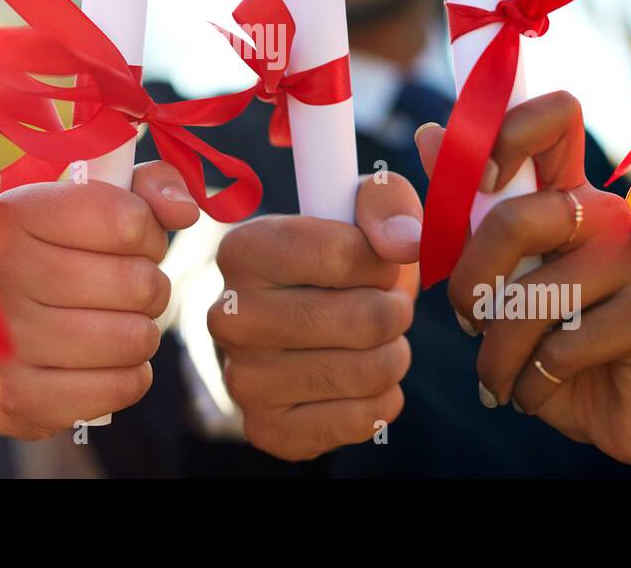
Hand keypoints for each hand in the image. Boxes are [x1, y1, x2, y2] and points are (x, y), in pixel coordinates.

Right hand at [0, 161, 198, 438]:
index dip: (148, 235)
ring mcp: (5, 339)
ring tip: (113, 323)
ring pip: (135, 338)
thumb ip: (150, 187)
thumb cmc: (59, 254)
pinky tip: (104, 362)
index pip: (128, 221)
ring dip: (141, 332)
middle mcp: (4, 272)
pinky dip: (129, 376)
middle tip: (125, 290)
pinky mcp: (19, 396)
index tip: (131, 240)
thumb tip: (184, 211)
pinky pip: (122, 387)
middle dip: (150, 287)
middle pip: (139, 284)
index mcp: (21, 213)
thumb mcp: (98, 202)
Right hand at [207, 174, 420, 460]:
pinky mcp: (267, 428)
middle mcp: (228, 316)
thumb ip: (386, 202)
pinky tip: (362, 381)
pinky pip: (361, 421)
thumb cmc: (339, 262)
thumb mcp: (361, 210)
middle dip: (396, 312)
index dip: (382, 262)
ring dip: (394, 356)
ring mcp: (242, 378)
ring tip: (375, 343)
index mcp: (242, 250)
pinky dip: (382, 401)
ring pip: (369, 371)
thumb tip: (401, 242)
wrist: (305, 330)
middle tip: (386, 308)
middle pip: (363, 319)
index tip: (377, 264)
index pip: (341, 254)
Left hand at [418, 91, 630, 465]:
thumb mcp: (498, 276)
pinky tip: (533, 392)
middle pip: (515, 218)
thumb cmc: (551, 336)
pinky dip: (529, 382)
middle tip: (466, 319)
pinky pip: (562, 345)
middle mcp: (602, 212)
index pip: (552, 117)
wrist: (617, 413)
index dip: (508, 130)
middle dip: (470, 282)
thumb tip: (426, 134)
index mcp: (563, 193)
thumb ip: (463, 212)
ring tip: (495, 376)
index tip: (482, 179)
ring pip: (531, 296)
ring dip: (495, 353)